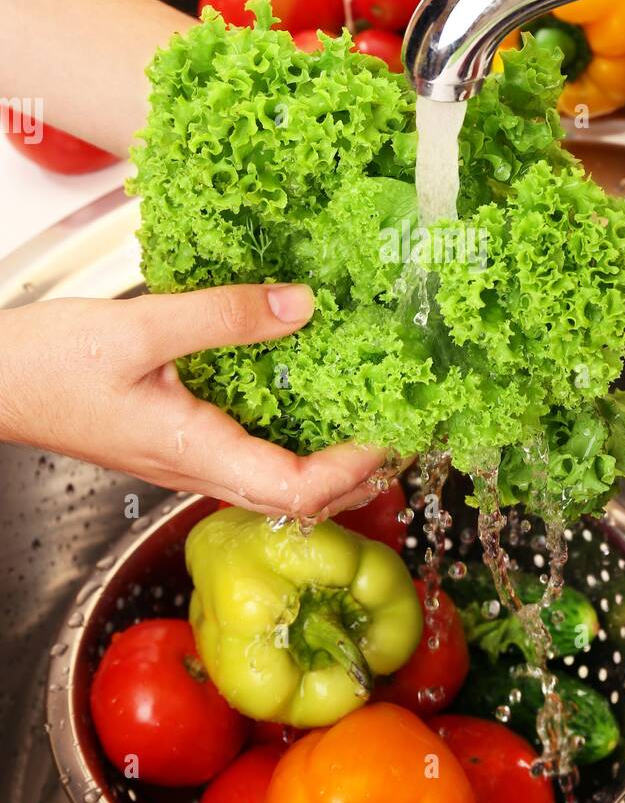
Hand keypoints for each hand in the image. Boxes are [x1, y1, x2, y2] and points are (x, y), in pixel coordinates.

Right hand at [0, 283, 385, 517]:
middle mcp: (199, 468)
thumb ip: (223, 316)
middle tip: (401, 425)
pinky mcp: (180, 438)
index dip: (354, 468)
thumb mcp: (141, 328)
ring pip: (277, 477)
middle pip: (299, 496)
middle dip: (358, 470)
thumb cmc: (46, 367)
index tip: (392, 430)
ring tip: (370, 409)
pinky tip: (308, 389)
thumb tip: (303, 305)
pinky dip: (294, 430)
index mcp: (197, 453)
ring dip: (331, 455)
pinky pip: (252, 449)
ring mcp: (190, 458)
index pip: (299, 491)